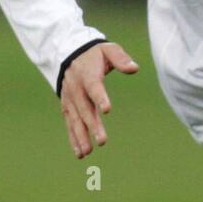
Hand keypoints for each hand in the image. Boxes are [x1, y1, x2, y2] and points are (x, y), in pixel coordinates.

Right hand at [60, 41, 138, 158]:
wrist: (68, 54)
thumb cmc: (94, 54)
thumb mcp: (108, 49)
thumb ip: (121, 58)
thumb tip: (135, 68)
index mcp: (87, 74)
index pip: (94, 87)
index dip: (100, 98)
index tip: (107, 110)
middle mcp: (76, 89)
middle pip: (85, 109)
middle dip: (92, 126)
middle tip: (102, 141)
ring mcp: (70, 99)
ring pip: (75, 120)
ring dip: (80, 136)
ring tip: (87, 152)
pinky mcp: (67, 106)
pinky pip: (70, 123)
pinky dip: (73, 138)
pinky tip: (80, 152)